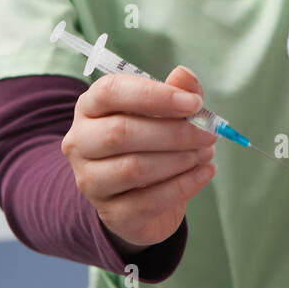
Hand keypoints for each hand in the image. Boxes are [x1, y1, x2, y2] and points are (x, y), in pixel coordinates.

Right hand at [61, 65, 216, 249]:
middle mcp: (80, 142)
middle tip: (208, 134)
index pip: (110, 92)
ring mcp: (89, 180)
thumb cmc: (149, 144)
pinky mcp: (110, 213)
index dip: (154, 95)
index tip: (193, 103)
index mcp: (90, 108)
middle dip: (173, 132)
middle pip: (120, 133)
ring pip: (134, 168)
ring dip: (179, 159)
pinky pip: (149, 201)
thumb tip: (185, 75)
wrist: (138, 199)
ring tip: (206, 152)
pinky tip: (204, 172)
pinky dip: (184, 185)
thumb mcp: (163, 113)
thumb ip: (175, 92)